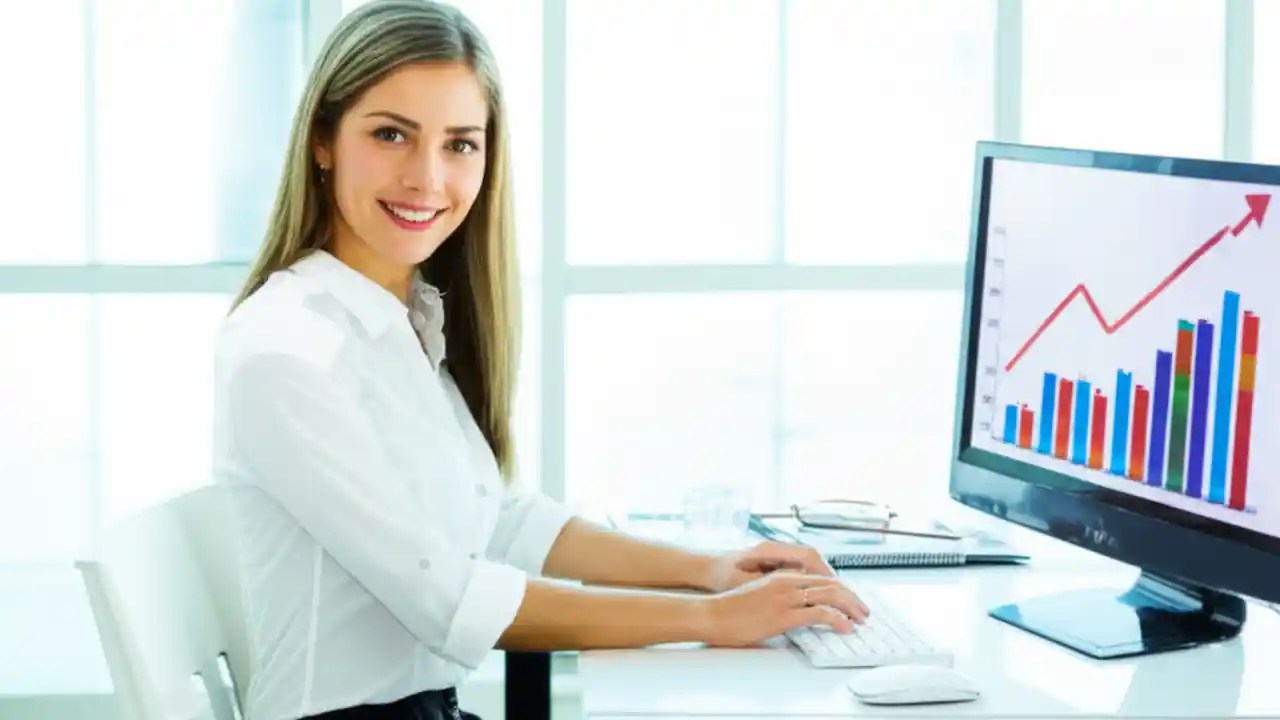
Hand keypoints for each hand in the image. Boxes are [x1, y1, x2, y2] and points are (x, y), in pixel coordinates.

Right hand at [698, 571, 869, 647]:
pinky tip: (846, 627)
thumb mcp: (760, 596)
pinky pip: (818, 613)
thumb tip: (797, 610)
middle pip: (830, 583)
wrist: (711, 614)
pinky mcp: (783, 614)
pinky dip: (838, 619)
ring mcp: (785, 597)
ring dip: (850, 606)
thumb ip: (780, 597)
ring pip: (829, 594)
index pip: (820, 576)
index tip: (850, 599)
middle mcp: (786, 582)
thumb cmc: (730, 609)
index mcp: (781, 576)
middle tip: (863, 610)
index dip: (840, 587)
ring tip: (860, 618)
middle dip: (851, 596)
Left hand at [700, 540, 836, 593]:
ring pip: (810, 565)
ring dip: (825, 581)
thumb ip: (763, 584)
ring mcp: (777, 556)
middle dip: (832, 578)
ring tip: (841, 599)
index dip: (825, 572)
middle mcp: (776, 549)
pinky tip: (820, 597)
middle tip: (848, 598)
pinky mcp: (775, 564)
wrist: (705, 567)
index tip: (837, 588)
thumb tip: (788, 588)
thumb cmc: (720, 573)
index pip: (807, 555)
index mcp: (769, 550)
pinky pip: (801, 570)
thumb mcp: (740, 581)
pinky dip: (813, 582)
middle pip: (814, 559)